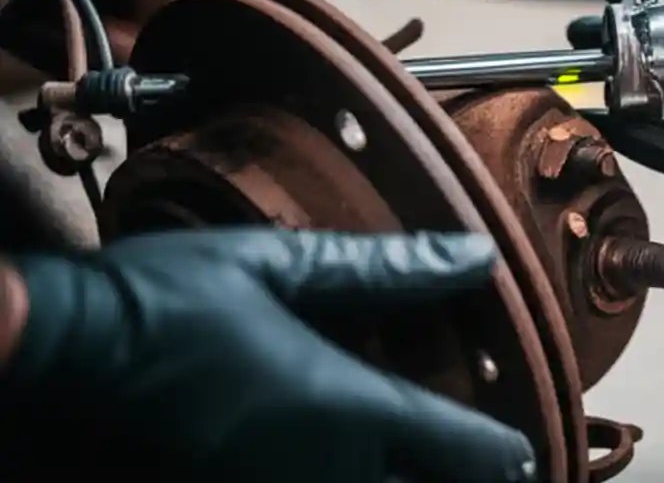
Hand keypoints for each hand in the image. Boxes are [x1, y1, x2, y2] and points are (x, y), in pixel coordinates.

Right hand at [0, 229, 535, 482]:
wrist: (77, 348)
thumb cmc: (172, 299)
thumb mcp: (281, 265)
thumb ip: (385, 267)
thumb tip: (470, 256)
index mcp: (350, 406)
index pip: (465, 451)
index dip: (510, 456)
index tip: (533, 452)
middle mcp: (329, 466)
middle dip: (470, 481)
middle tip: (497, 463)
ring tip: (434, 460)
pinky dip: (365, 482)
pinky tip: (366, 461)